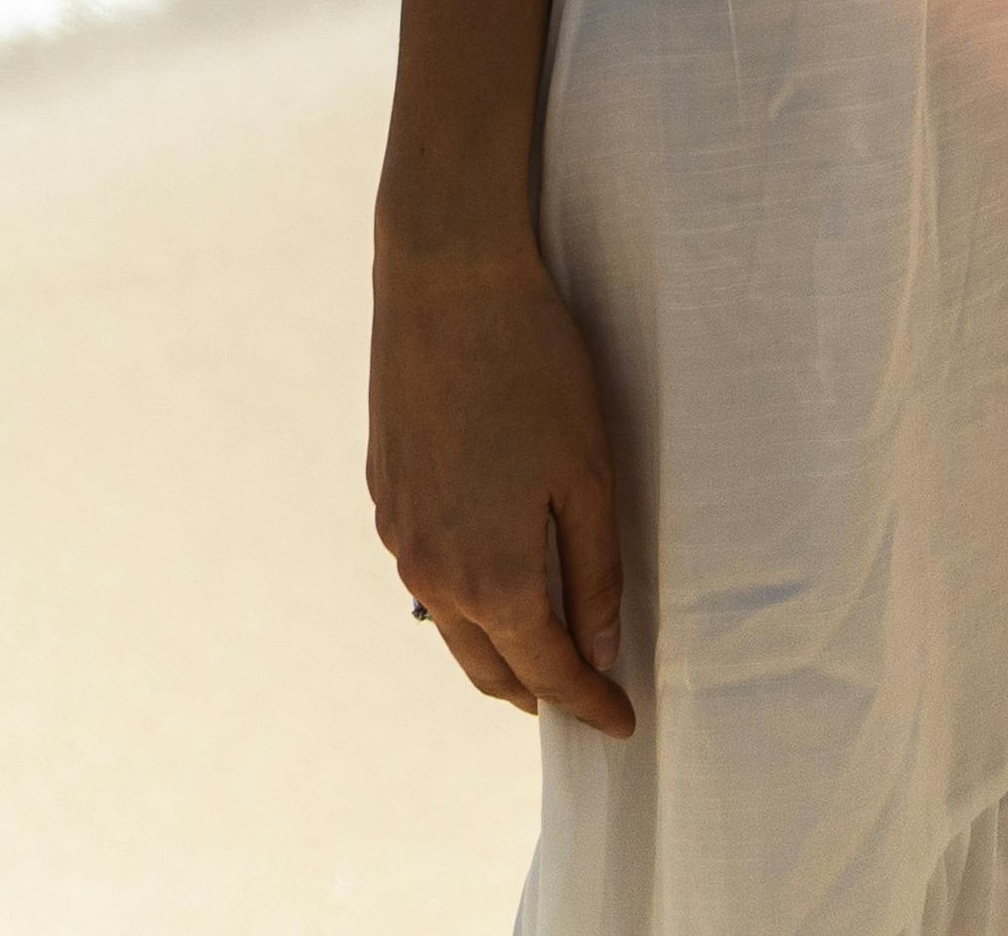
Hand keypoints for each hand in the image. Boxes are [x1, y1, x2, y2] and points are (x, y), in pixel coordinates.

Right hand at [368, 233, 635, 732]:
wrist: (445, 283)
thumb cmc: (534, 368)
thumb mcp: (589, 471)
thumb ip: (595, 569)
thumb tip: (600, 645)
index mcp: (492, 577)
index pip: (548, 671)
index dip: (589, 702)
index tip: (622, 722)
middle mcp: (433, 574)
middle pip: (489, 666)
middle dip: (539, 689)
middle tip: (583, 694)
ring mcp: (400, 538)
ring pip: (452, 624)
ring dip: (497, 646)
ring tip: (543, 645)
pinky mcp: (385, 497)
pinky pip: (427, 573)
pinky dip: (465, 595)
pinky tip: (494, 572)